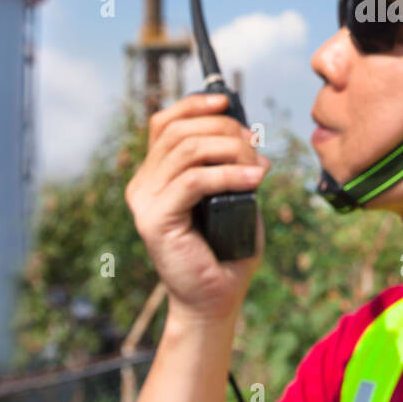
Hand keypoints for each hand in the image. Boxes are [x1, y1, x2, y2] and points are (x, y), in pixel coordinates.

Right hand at [125, 92, 268, 323]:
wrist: (216, 299)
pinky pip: (194, 180)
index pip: (163, 123)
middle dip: (224, 129)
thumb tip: (244, 127)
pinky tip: (256, 179)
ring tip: (259, 166)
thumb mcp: (231, 194)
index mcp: (154, 176)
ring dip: (232, 150)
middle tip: (256, 145)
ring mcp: (145, 203)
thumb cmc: (227, 249)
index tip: (227, 101)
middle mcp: (143, 185)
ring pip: (188, 151)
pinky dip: (230, 174)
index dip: (194, 105)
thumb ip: (228, 162)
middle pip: (179, 131)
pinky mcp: (155, 221)